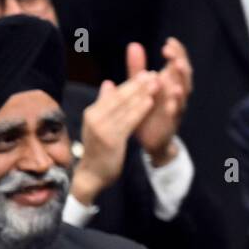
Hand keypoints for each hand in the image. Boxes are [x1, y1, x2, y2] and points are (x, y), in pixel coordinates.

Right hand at [69, 71, 158, 205]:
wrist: (92, 175)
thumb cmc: (98, 149)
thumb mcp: (98, 124)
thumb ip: (104, 104)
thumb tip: (108, 83)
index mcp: (92, 112)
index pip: (114, 94)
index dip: (131, 83)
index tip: (145, 73)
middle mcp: (94, 118)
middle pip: (120, 97)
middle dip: (138, 85)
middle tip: (153, 74)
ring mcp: (102, 129)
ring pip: (126, 107)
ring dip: (142, 94)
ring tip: (156, 83)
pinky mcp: (111, 139)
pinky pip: (128, 121)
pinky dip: (139, 110)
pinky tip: (150, 102)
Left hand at [126, 38, 191, 165]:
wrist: (149, 138)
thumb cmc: (147, 108)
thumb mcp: (140, 86)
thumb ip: (137, 67)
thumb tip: (134, 44)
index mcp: (170, 80)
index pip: (178, 61)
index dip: (177, 51)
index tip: (169, 41)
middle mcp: (176, 91)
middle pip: (184, 75)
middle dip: (181, 64)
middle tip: (174, 57)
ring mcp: (176, 106)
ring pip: (183, 93)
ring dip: (181, 83)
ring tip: (176, 74)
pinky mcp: (171, 121)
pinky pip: (175, 113)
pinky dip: (174, 106)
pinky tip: (171, 101)